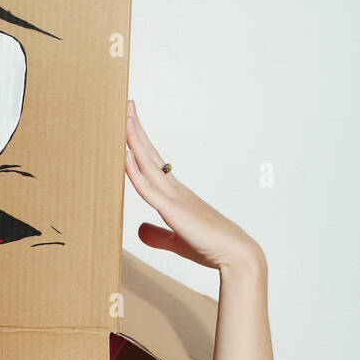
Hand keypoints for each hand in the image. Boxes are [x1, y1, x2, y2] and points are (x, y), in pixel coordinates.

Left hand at [124, 98, 263, 274]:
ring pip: (149, 164)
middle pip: (150, 154)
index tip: (130, 122)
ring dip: (134, 141)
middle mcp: (175, 189)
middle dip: (136, 130)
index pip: (153, 162)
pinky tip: (125, 156)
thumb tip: (139, 229)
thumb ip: (157, 235)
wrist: (235, 255)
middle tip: (126, 104)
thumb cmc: (210, 246)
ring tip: (124, 117)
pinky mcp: (174, 211)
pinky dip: (136, 172)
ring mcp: (175, 198)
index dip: (140, 143)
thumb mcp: (176, 242)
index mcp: (175, 194)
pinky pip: (150, 189)